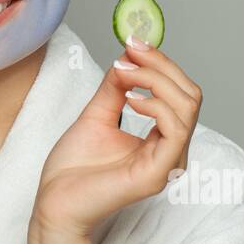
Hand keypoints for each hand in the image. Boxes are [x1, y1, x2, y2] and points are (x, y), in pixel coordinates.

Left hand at [32, 37, 202, 238]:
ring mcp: (167, 164)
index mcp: (161, 139)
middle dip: (160, 65)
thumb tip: (129, 55)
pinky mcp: (157, 174)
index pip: (180, 92)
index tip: (133, 41)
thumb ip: (116, 87)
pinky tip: (131, 99)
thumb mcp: (97, 114)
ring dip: (155, 79)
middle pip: (189, 94)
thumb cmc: (73, 168)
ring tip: (123, 74)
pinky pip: (175, 130)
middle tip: (130, 51)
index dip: (160, 62)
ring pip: (186, 107)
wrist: (54, 202)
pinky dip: (156, 104)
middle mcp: (171, 151)